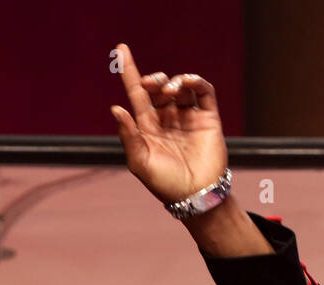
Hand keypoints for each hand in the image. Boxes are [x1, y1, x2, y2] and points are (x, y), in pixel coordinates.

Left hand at [110, 42, 227, 204]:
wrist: (195, 195)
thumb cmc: (163, 183)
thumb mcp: (140, 161)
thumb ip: (128, 135)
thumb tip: (115, 108)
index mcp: (147, 127)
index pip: (137, 93)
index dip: (129, 71)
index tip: (121, 49)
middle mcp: (167, 118)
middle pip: (158, 88)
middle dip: (154, 79)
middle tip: (151, 83)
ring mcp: (188, 117)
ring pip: (181, 87)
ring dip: (174, 82)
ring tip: (170, 91)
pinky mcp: (208, 118)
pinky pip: (203, 92)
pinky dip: (196, 82)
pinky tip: (187, 82)